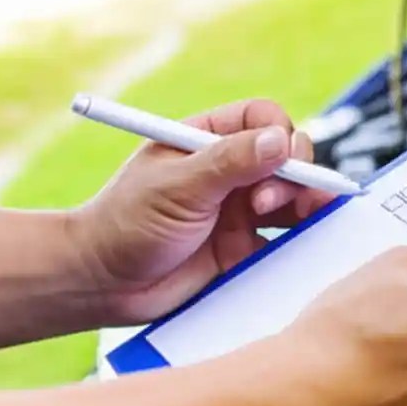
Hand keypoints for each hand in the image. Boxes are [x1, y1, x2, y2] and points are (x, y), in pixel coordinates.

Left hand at [73, 99, 334, 324]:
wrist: (102, 285)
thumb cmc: (126, 224)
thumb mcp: (178, 186)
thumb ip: (231, 162)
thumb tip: (281, 140)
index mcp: (207, 141)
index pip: (262, 120)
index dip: (280, 135)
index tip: (283, 159)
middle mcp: (228, 171)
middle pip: (286, 157)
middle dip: (294, 174)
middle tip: (268, 203)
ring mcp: (238, 209)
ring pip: (293, 196)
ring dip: (305, 203)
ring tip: (299, 219)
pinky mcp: (244, 246)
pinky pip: (285, 238)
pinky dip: (299, 238)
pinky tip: (296, 243)